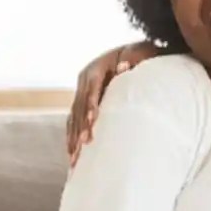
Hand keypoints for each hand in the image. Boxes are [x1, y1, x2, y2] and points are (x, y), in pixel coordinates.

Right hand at [67, 41, 159, 164]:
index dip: (91, 105)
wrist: (130, 52)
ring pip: (74, 115)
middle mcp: (84, 80)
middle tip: (83, 146)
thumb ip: (132, 61)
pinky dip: (72, 136)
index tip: (94, 121)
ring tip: (75, 158)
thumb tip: (124, 67)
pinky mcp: (82, 101)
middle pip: (80, 106)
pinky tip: (72, 153)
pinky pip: (73, 120)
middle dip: (81, 127)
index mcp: (95, 69)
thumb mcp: (138, 55)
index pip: (91, 89)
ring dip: (73, 136)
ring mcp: (81, 90)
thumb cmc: (138, 56)